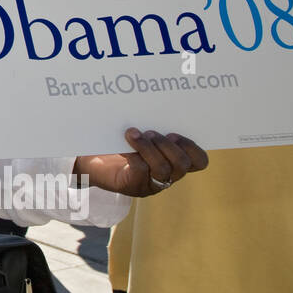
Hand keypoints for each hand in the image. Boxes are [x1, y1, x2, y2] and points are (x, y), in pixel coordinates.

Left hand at [75, 128, 207, 196]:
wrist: (93, 163)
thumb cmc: (119, 143)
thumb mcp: (141, 133)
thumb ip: (152, 125)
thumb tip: (155, 106)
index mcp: (175, 163)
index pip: (199, 161)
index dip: (192, 148)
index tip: (174, 133)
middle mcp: (168, 176)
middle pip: (182, 164)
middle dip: (168, 145)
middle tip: (151, 132)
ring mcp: (151, 184)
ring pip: (162, 169)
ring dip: (149, 148)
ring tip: (134, 134)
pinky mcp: (133, 186)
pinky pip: (140, 170)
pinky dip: (133, 154)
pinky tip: (123, 146)